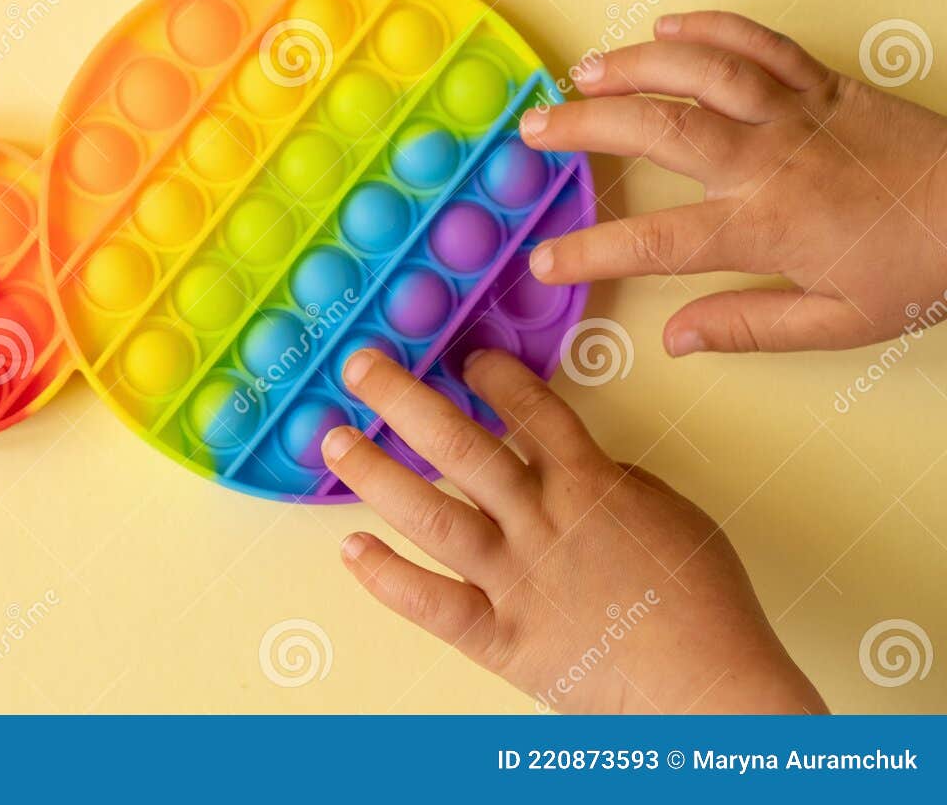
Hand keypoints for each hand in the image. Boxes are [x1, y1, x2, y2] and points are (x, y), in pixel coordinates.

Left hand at [325, 348, 826, 713]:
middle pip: (460, 446)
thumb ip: (616, 478)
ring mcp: (515, 581)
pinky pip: (431, 604)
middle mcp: (542, 525)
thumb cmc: (707, 605)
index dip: (495, 376)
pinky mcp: (500, 638)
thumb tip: (569, 453)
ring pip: (430, 516)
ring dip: (376, 474)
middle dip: (403, 398)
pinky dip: (386, 578)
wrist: (714, 692)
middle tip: (360, 365)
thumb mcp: (675, 514)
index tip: (465, 355)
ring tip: (334, 441)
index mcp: (591, 487)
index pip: (533, 411)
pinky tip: (351, 548)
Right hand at [519, 10, 946, 353]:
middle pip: (657, 131)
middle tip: (534, 127)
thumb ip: (750, 326)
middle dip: (585, 126)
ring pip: (698, 73)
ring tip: (582, 71)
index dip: (590, 251)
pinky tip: (668, 26)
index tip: (543, 260)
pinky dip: (711, 28)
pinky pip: (758, 44)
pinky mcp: (822, 82)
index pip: (655, 243)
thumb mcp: (841, 322)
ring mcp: (793, 113)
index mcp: (765, 228)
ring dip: (633, 66)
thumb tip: (675, 338)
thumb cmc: (922, 268)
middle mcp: (767, 161)